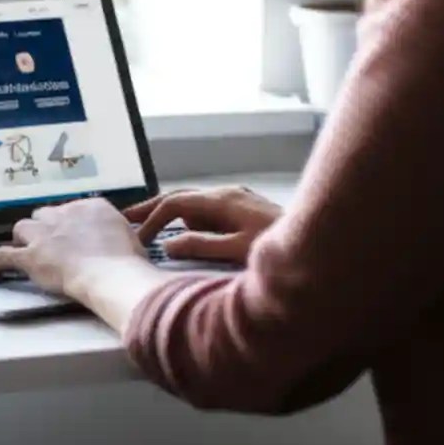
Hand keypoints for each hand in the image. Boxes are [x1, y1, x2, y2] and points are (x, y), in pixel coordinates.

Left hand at [0, 198, 147, 294]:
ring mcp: (44, 234)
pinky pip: (4, 255)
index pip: (72, 210)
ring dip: (23, 238)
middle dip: (44, 227)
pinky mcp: (30, 256)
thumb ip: (117, 231)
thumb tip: (117, 238)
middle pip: (44, 215)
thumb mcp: (131, 236)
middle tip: (49, 243)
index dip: (69, 224)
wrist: (110, 272)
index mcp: (90, 206)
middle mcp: (63, 214)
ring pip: (23, 228)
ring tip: (24, 250)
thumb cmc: (127, 259)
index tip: (72, 235)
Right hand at [126, 186, 283, 263]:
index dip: (153, 219)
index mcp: (222, 200)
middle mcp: (226, 194)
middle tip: (124, 218)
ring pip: (192, 201)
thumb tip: (168, 244)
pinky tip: (181, 228)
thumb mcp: (239, 250)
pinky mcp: (243, 208)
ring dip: (167, 211)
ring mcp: (236, 199)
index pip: (175, 203)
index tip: (138, 238)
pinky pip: (206, 209)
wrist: (319, 241)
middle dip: (151, 207)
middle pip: (180, 196)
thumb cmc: (280, 247)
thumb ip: (202, 246)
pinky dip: (186, 216)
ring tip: (145, 224)